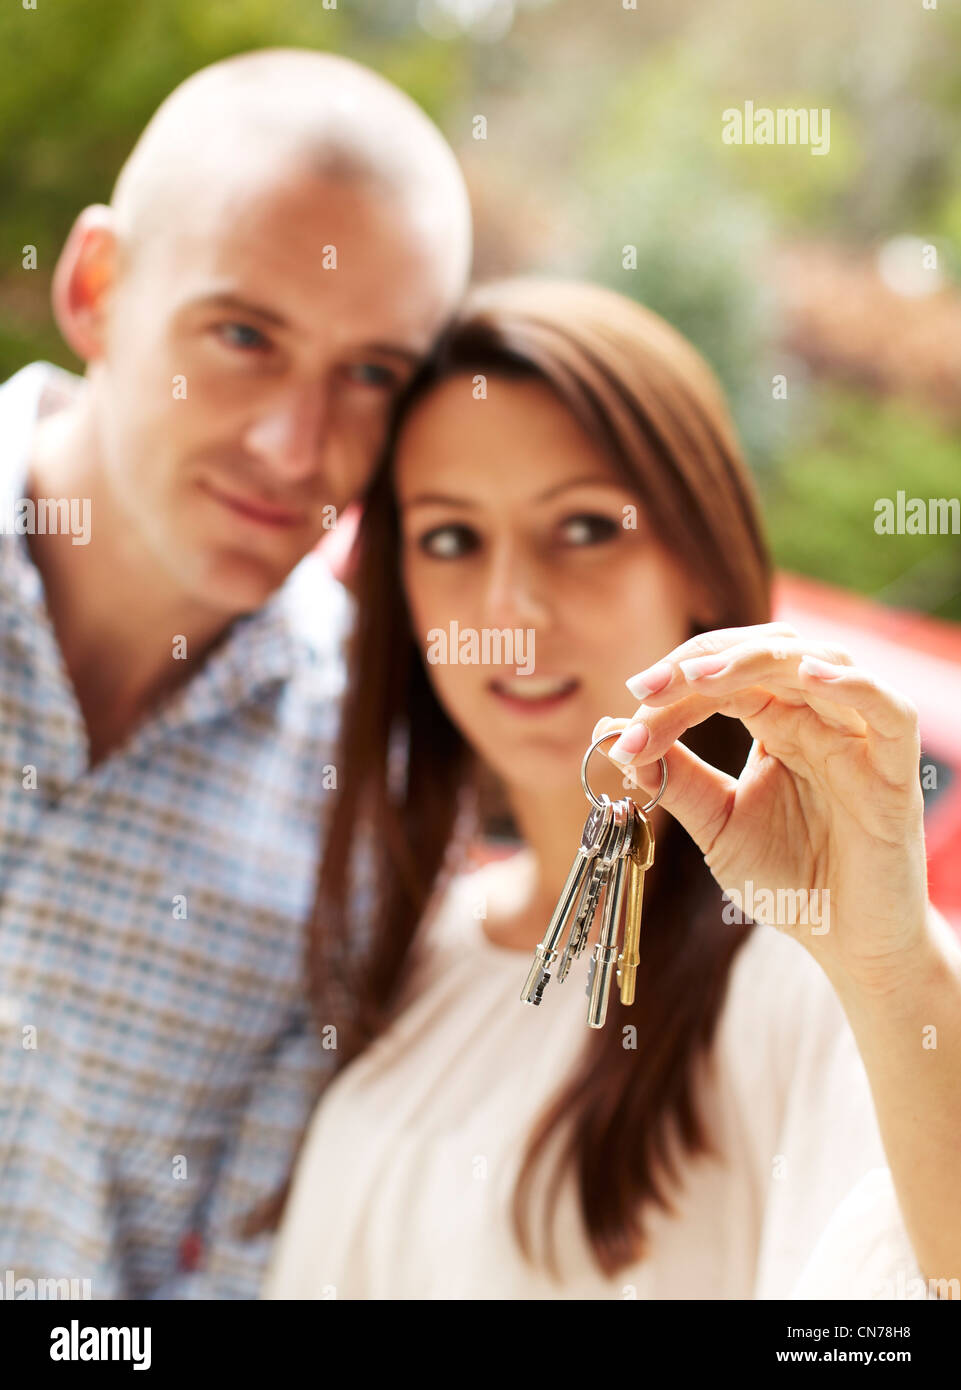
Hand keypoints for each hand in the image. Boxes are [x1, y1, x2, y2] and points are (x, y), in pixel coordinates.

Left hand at [595, 622, 929, 992]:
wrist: (845, 943)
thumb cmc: (788, 880)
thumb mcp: (716, 824)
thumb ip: (673, 778)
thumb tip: (610, 732)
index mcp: (776, 723)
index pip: (723, 677)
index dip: (675, 683)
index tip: (628, 712)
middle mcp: (817, 718)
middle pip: (766, 652)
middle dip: (704, 660)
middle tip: (650, 686)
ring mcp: (859, 738)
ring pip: (821, 662)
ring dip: (760, 658)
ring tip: (705, 675)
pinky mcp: (895, 770)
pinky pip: (888, 709)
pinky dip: (853, 684)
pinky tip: (807, 676)